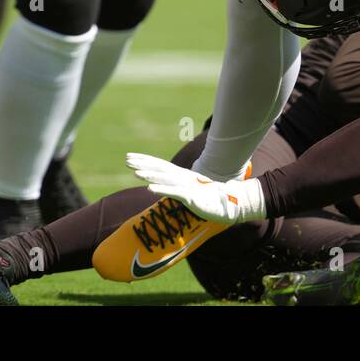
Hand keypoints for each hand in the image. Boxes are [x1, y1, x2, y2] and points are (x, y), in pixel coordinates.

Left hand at [126, 153, 264, 223]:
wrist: (233, 203)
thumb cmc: (213, 199)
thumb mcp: (193, 192)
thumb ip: (181, 189)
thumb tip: (170, 188)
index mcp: (182, 176)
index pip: (161, 165)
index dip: (146, 160)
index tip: (131, 157)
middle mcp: (183, 178)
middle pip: (160, 168)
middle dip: (143, 163)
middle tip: (127, 159)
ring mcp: (187, 186)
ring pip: (165, 178)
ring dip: (150, 174)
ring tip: (135, 171)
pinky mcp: (191, 197)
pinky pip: (174, 192)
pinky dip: (161, 189)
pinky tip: (149, 188)